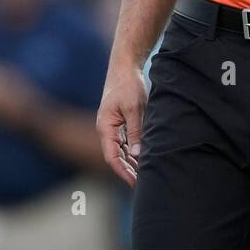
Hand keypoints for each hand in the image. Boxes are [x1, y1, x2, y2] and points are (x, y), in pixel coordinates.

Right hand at [96, 62, 148, 186]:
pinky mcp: (119, 122)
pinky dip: (132, 152)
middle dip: (127, 170)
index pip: (112, 156)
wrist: (125, 66)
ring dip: (130, 163)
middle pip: (115, 156)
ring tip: (143, 175)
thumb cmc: (128, 84)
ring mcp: (112, 126)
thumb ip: (136, 131)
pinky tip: (142, 159)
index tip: (134, 182)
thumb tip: (137, 153)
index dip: (122, 171)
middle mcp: (106, 129)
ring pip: (120, 151)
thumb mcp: (134, 108)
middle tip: (142, 183)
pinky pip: (124, 142)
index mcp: (105, 127)